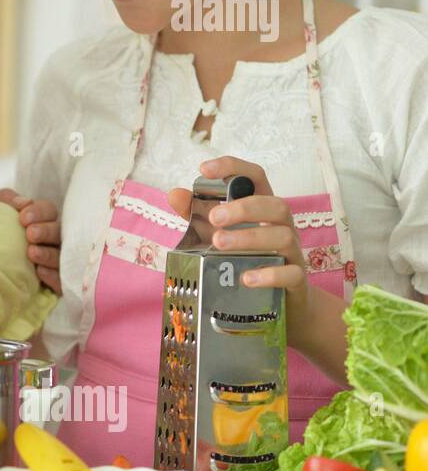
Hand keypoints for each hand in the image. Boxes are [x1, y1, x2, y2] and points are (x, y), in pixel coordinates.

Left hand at [0, 188, 62, 295]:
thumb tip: (24, 202)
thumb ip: (5, 198)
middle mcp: (46, 240)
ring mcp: (48, 261)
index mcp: (36, 220)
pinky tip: (40, 272)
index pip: (49, 211)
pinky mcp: (46, 282)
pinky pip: (59, 280)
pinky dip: (53, 276)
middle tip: (30, 234)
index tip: (23, 218)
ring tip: (32, 253)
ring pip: (60, 257)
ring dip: (49, 254)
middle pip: (58, 233)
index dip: (41, 212)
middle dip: (46, 231)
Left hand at [167, 156, 311, 306]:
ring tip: (219, 243)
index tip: (205, 169)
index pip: (255, 178)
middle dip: (244, 208)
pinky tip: (246, 278)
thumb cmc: (248, 260)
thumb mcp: (219, 234)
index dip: (233, 168)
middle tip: (214, 217)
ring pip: (283, 236)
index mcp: (262, 210)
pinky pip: (291, 274)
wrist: (284, 303)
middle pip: (276, 205)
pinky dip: (269, 275)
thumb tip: (174, 194)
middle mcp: (281, 226)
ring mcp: (292, 253)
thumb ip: (197, 215)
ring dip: (249, 237)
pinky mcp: (296, 280)